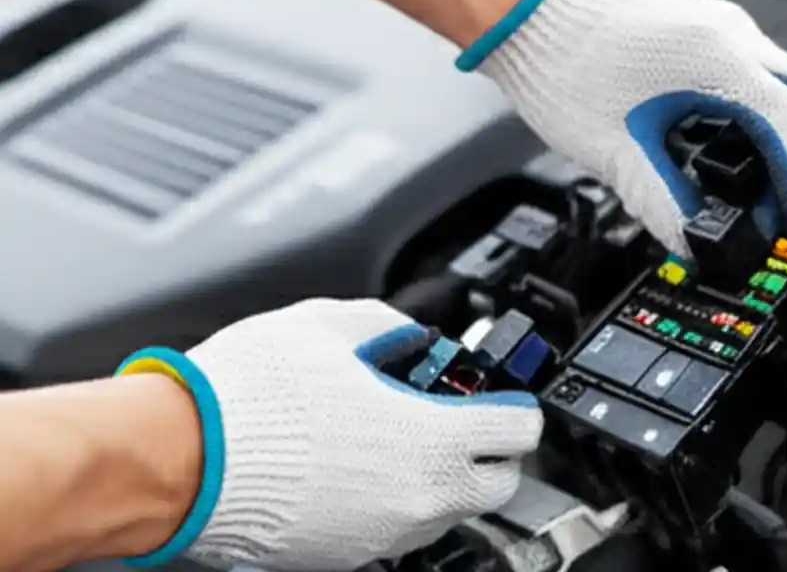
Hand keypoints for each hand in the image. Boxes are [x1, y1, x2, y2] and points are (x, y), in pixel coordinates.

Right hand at [116, 299, 541, 569]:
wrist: (180, 460)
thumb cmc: (249, 396)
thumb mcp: (328, 326)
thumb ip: (387, 326)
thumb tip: (410, 333)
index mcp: (430, 437)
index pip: (519, 432)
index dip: (517, 407)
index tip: (505, 400)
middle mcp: (419, 496)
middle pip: (497, 485)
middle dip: (489, 453)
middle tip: (463, 423)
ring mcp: (385, 534)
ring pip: (448, 513)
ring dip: (443, 479)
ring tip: (399, 440)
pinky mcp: (347, 557)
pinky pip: (397, 531)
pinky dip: (396, 503)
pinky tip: (360, 470)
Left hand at [458, 0, 786, 256]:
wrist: (526, 14)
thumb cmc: (563, 68)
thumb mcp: (616, 156)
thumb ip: (664, 207)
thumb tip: (692, 245)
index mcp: (721, 60)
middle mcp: (731, 35)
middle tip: (766, 200)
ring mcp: (719, 27)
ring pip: (780, 84)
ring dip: (768, 133)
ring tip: (732, 182)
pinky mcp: (701, 31)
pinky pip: (750, 74)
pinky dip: (745, 112)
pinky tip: (708, 145)